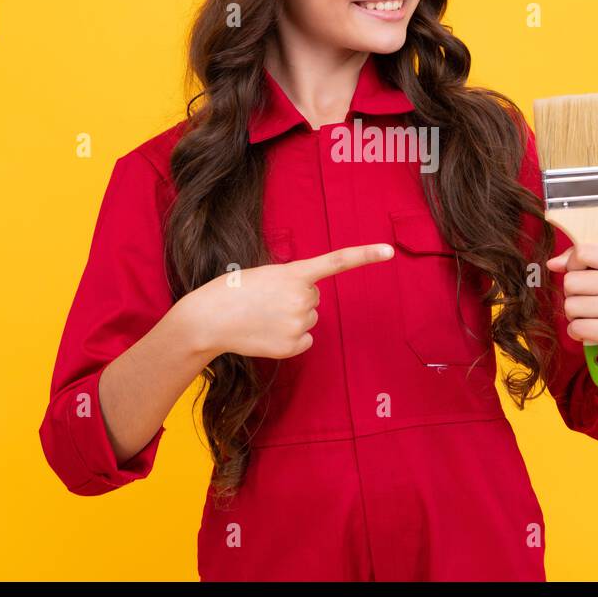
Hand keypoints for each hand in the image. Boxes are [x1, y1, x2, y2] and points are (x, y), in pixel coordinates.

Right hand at [175, 243, 394, 362]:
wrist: (209, 320)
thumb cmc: (232, 292)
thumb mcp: (264, 275)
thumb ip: (291, 283)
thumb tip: (307, 304)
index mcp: (295, 274)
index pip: (337, 262)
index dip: (365, 255)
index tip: (388, 251)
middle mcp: (303, 298)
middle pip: (313, 297)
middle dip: (295, 298)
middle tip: (266, 300)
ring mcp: (300, 323)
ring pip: (308, 318)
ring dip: (290, 317)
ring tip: (262, 316)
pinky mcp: (294, 346)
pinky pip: (304, 339)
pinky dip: (290, 338)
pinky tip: (267, 333)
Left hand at [545, 242, 597, 368]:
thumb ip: (579, 260)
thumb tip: (552, 263)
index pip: (581, 252)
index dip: (573, 265)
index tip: (584, 275)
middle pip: (570, 281)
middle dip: (573, 295)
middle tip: (592, 302)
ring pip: (570, 306)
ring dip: (575, 315)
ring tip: (594, 317)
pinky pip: (575, 327)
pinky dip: (578, 332)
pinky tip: (594, 331)